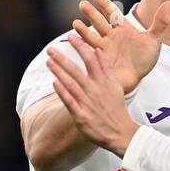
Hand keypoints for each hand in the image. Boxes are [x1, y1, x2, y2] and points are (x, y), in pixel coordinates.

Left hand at [47, 33, 140, 154]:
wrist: (120, 132)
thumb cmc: (117, 109)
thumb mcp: (116, 85)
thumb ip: (105, 68)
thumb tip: (97, 51)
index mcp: (103, 82)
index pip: (90, 59)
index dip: (80, 47)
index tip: (70, 37)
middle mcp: (94, 90)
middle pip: (75, 70)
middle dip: (61, 58)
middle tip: (50, 49)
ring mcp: (87, 103)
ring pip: (70, 84)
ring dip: (58, 72)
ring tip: (48, 62)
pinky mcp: (81, 116)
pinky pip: (69, 102)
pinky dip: (62, 92)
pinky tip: (55, 83)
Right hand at [71, 0, 169, 93]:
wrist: (137, 78)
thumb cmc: (144, 59)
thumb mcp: (154, 40)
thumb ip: (160, 22)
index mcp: (122, 29)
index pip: (112, 12)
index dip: (104, 4)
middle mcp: (111, 36)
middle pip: (99, 22)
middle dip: (91, 14)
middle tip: (83, 4)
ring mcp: (105, 48)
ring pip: (92, 36)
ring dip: (83, 30)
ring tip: (75, 23)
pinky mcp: (100, 60)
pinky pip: (89, 51)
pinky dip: (82, 46)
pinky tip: (76, 40)